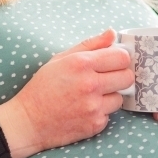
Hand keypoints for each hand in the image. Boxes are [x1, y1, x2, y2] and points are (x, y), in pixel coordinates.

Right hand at [0, 29, 132, 157]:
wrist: (29, 121)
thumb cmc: (43, 87)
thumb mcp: (61, 59)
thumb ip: (90, 44)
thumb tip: (113, 33)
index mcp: (81, 64)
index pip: (122, 57)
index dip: (120, 59)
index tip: (113, 62)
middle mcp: (90, 84)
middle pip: (128, 77)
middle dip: (120, 76)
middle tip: (106, 79)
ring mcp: (94, 106)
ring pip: (120, 98)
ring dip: (110, 96)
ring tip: (91, 97)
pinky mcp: (95, 124)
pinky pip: (110, 114)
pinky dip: (100, 112)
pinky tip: (84, 110)